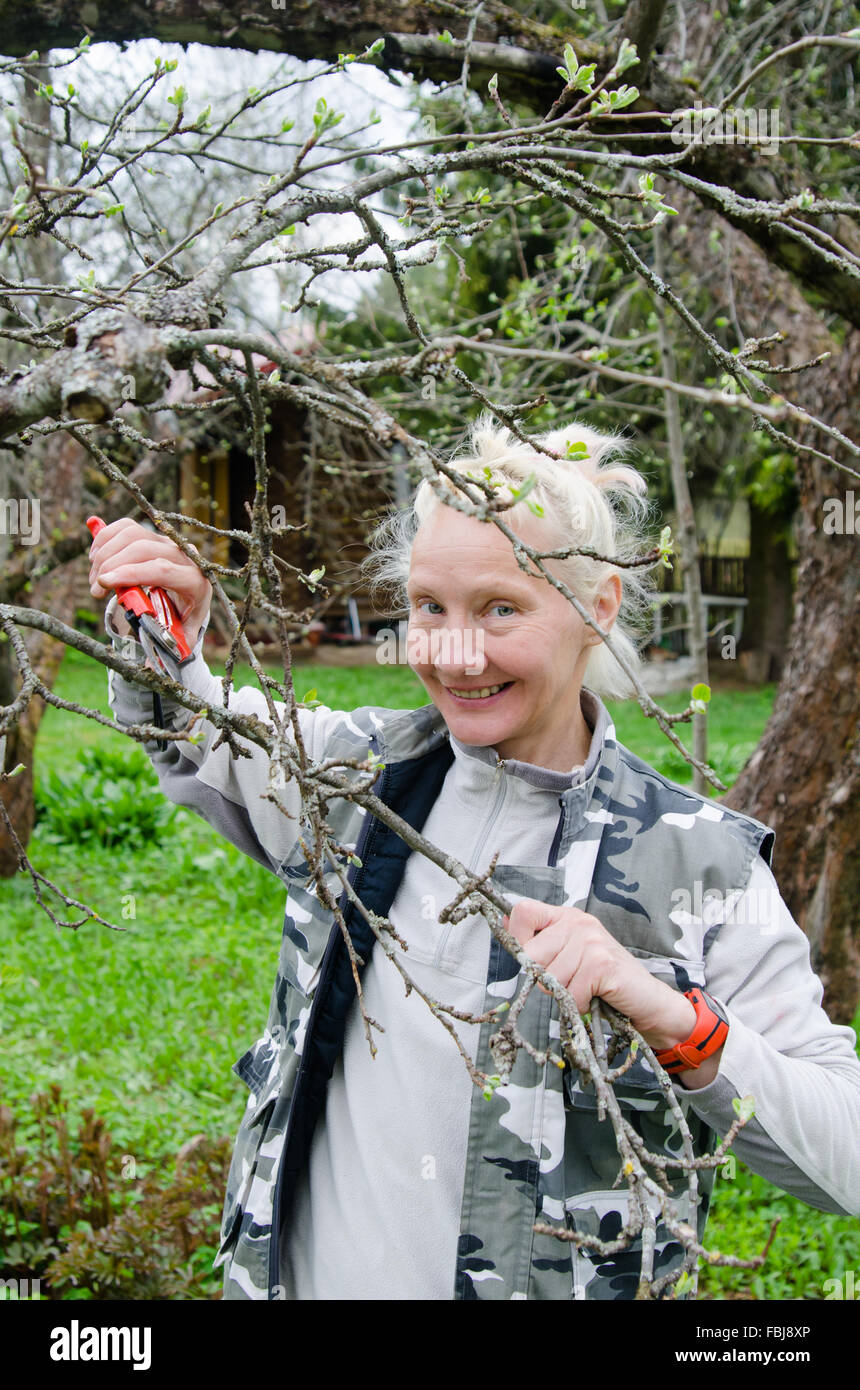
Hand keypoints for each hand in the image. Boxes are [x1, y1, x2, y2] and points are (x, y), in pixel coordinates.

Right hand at [89, 517, 211, 647]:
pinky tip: (96, 558)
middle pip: (143, 549)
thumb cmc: (183, 620)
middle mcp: (185, 557)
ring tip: (95, 579)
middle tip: (95, 589)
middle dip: (112, 566)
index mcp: (195, 582)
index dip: (130, 574)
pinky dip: (105, 538)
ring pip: (132, 534)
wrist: (190, 599)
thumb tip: (151, 667)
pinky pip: (126, 527)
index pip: (162, 570)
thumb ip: (168, 650)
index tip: (104, 584)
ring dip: (105, 553)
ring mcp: (168, 543)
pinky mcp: (154, 535)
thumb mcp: (181, 637)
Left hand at [504, 899, 696, 1052]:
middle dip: (545, 979)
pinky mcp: (601, 963)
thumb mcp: (569, 955)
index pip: (523, 912)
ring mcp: (591, 941)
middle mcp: (578, 922)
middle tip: (571, 982)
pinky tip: (596, 997)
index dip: (518, 939)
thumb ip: (540, 941)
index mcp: (567, 916)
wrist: (648, 1001)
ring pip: (549, 979)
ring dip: (565, 995)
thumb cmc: (605, 981)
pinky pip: (569, 994)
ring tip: (587, 989)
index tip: (535, 959)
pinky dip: (580, 1005)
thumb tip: (504, 924)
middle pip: (530, 954)